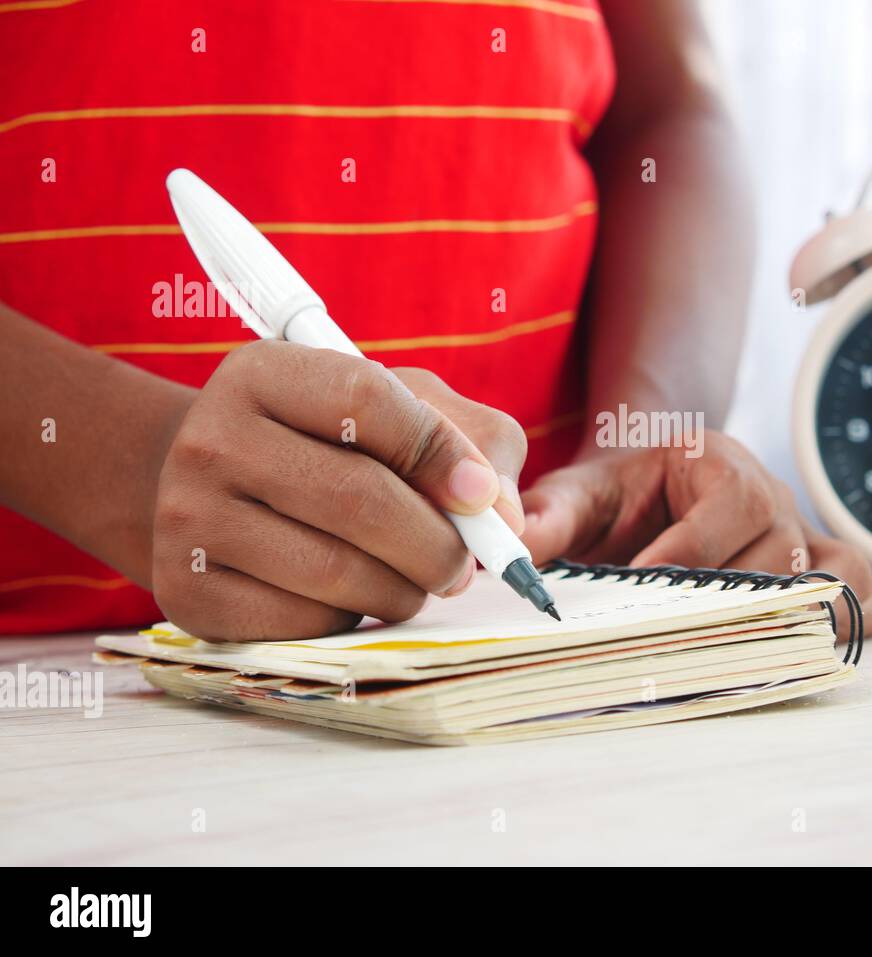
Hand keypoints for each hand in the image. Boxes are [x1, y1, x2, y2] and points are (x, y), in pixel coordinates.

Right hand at [151, 340, 526, 640]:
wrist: (214, 493)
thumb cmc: (332, 445)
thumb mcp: (400, 409)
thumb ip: (474, 440)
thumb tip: (507, 516)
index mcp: (264, 373)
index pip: (365, 400)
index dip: (440, 451)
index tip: (482, 496)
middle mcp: (211, 439)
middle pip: (358, 498)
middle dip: (438, 544)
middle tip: (465, 564)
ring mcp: (188, 519)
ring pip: (337, 572)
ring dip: (405, 589)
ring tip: (417, 580)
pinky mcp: (188, 595)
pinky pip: (305, 623)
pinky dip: (353, 621)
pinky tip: (353, 598)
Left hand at [520, 431, 871, 635]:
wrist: (651, 487)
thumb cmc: (617, 494)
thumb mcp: (578, 493)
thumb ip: (548, 517)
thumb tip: (514, 555)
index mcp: (718, 462)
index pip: (728, 506)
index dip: (689, 554)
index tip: (645, 587)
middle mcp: (773, 496)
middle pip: (782, 550)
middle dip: (733, 597)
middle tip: (681, 634)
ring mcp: (803, 533)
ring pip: (832, 574)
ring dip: (796, 616)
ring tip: (744, 649)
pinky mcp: (818, 567)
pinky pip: (860, 591)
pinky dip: (844, 620)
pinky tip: (799, 649)